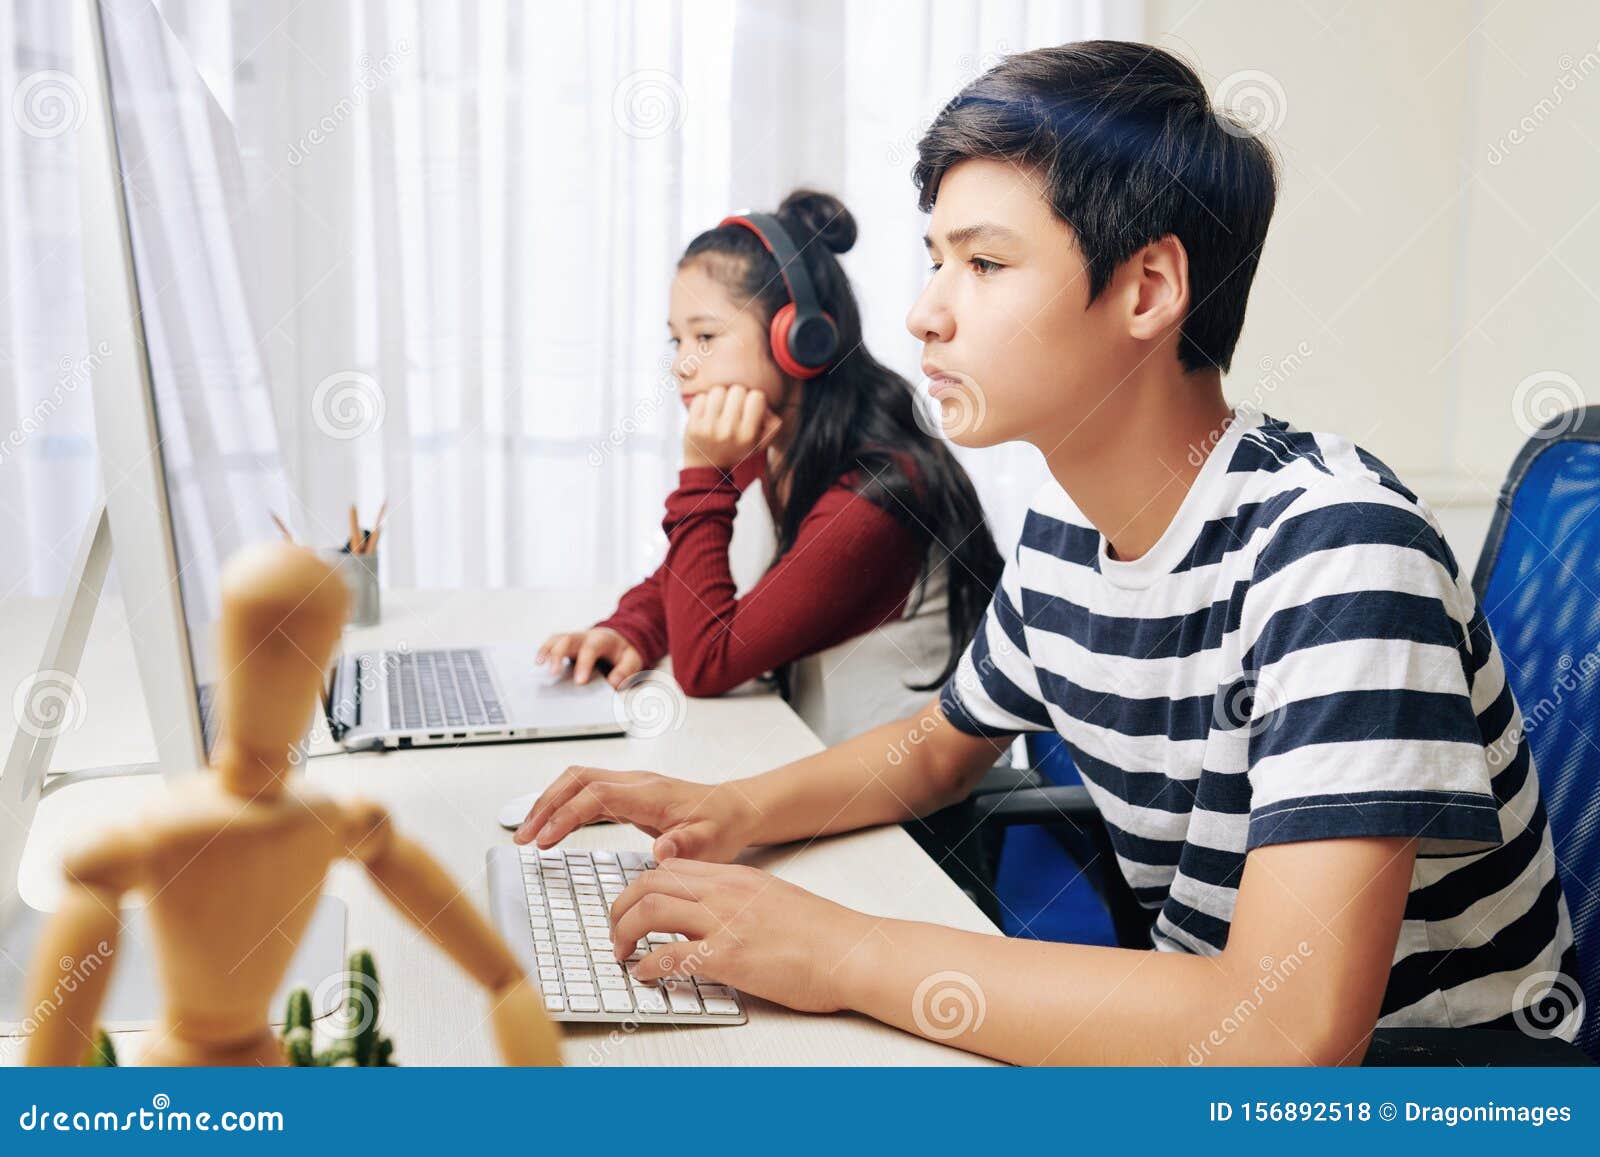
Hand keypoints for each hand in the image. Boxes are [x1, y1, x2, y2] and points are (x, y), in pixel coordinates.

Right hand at [512, 766, 757, 861]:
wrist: (734, 810)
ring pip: (577, 782)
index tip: (544, 840)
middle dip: (545, 805)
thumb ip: (684, 848)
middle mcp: (634, 783)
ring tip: (527, 835)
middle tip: (523, 837)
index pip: (595, 795)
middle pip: (577, 780)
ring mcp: (629, 786)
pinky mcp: (627, 795)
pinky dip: (563, 808)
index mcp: (649, 793)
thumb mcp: (709, 844)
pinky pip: (586, 793)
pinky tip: (552, 830)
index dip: (566, 815)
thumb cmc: (721, 826)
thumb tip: (661, 852)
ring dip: (549, 804)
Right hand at [536, 627, 642, 686]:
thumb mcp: (633, 659)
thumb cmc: (623, 652)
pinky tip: (537, 663)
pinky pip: (552, 643)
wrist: (619, 639)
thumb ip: (626, 671)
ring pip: (557, 639)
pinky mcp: (567, 644)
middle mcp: (586, 636)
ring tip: (538, 665)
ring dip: (546, 650)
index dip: (584, 664)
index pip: (591, 648)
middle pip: (569, 639)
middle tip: (552, 673)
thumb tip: (614, 682)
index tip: (579, 682)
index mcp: (603, 639)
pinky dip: (543, 651)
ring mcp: (574, 639)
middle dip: (559, 654)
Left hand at [610, 859, 869, 1013]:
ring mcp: (725, 921)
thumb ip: (738, 902)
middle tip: (614, 932)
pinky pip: (670, 955)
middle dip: (619, 907)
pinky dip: (646, 966)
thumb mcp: (773, 900)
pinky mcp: (730, 956)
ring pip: (650, 909)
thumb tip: (708, 918)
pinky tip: (644, 975)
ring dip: (623, 933)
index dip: (639, 887)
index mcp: (735, 877)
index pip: (670, 868)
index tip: (630, 908)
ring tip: (620, 953)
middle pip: (649, 882)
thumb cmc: (823, 934)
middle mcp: (725, 891)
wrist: (853, 951)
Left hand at [682, 385, 781, 469]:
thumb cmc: (736, 449)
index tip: (748, 407)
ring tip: (720, 409)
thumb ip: (773, 425)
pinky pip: (700, 397)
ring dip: (719, 396)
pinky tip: (707, 412)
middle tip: (732, 407)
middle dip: (736, 395)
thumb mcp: (760, 443)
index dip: (753, 399)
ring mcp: (709, 428)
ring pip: (718, 390)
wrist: (707, 466)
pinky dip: (704, 401)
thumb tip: (767, 406)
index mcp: (748, 435)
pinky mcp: (693, 425)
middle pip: (737, 389)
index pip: (757, 396)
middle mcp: (729, 431)